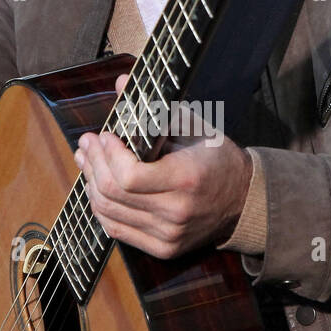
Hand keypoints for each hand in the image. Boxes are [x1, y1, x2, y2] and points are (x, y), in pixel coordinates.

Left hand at [74, 77, 251, 258]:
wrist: (242, 201)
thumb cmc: (217, 158)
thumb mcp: (194, 127)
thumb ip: (155, 107)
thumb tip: (120, 82)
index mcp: (186, 180)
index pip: (128, 176)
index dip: (108, 155)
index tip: (104, 135)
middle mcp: (176, 212)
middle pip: (113, 193)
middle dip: (93, 164)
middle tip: (87, 144)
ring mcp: (168, 235)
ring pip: (109, 212)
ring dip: (91, 184)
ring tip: (87, 161)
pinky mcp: (162, 248)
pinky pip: (117, 229)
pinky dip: (101, 207)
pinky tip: (97, 187)